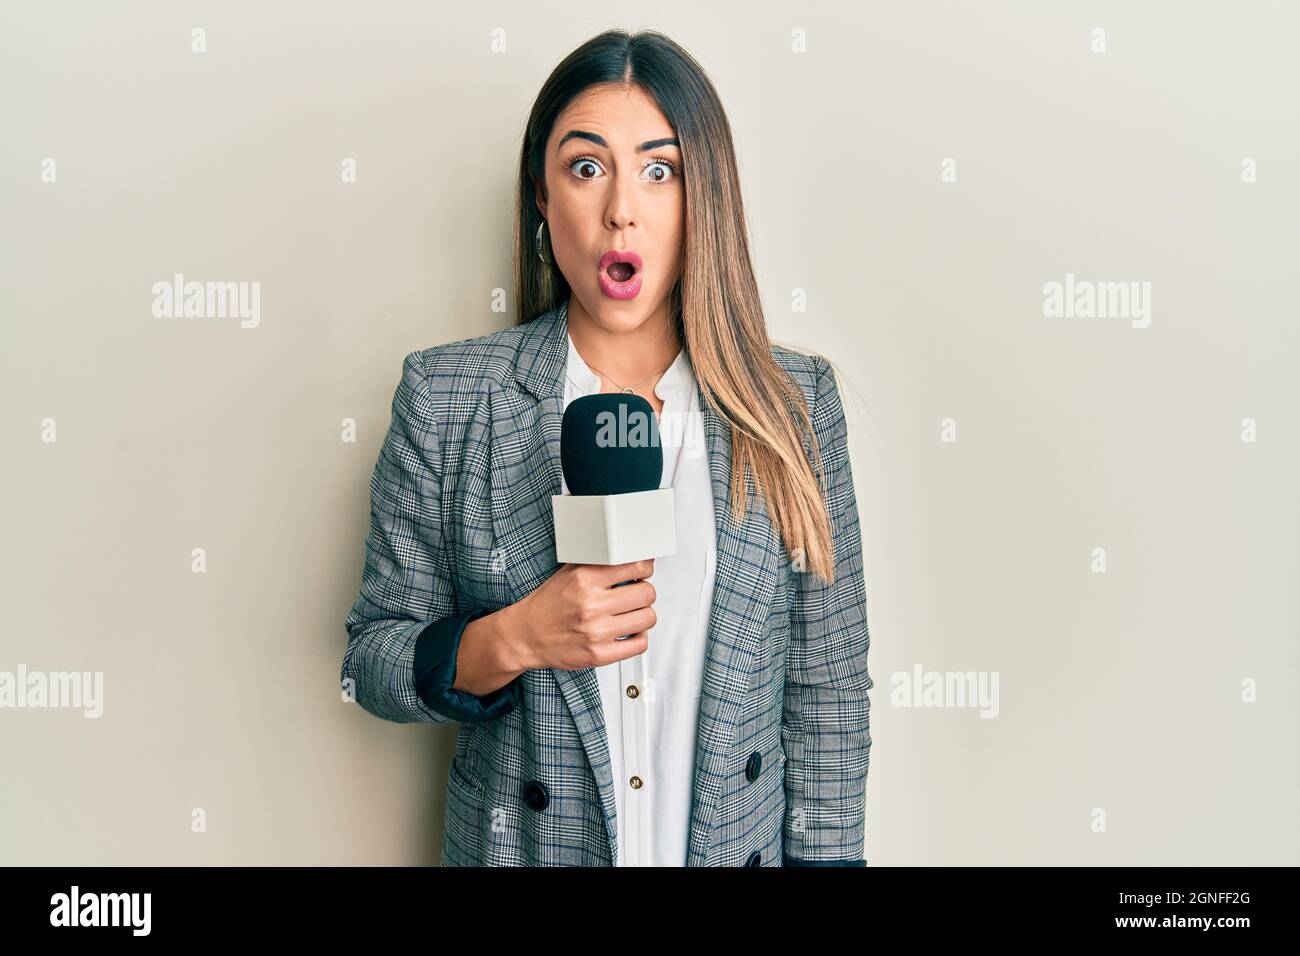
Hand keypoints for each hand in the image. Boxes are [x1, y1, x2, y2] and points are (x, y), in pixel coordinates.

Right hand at [512, 559, 656, 670]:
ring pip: (647, 618)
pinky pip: (639, 644)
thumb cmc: (547, 605)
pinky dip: (640, 637)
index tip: (644, 570)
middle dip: (645, 591)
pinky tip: (630, 631)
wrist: (525, 636)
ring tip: (633, 612)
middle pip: (646, 593)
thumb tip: (630, 557)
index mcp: (584, 580)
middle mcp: (591, 605)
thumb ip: (597, 564)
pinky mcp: (599, 654)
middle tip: (638, 592)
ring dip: (644, 614)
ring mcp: (596, 632)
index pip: (634, 567)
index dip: (644, 568)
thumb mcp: (568, 573)